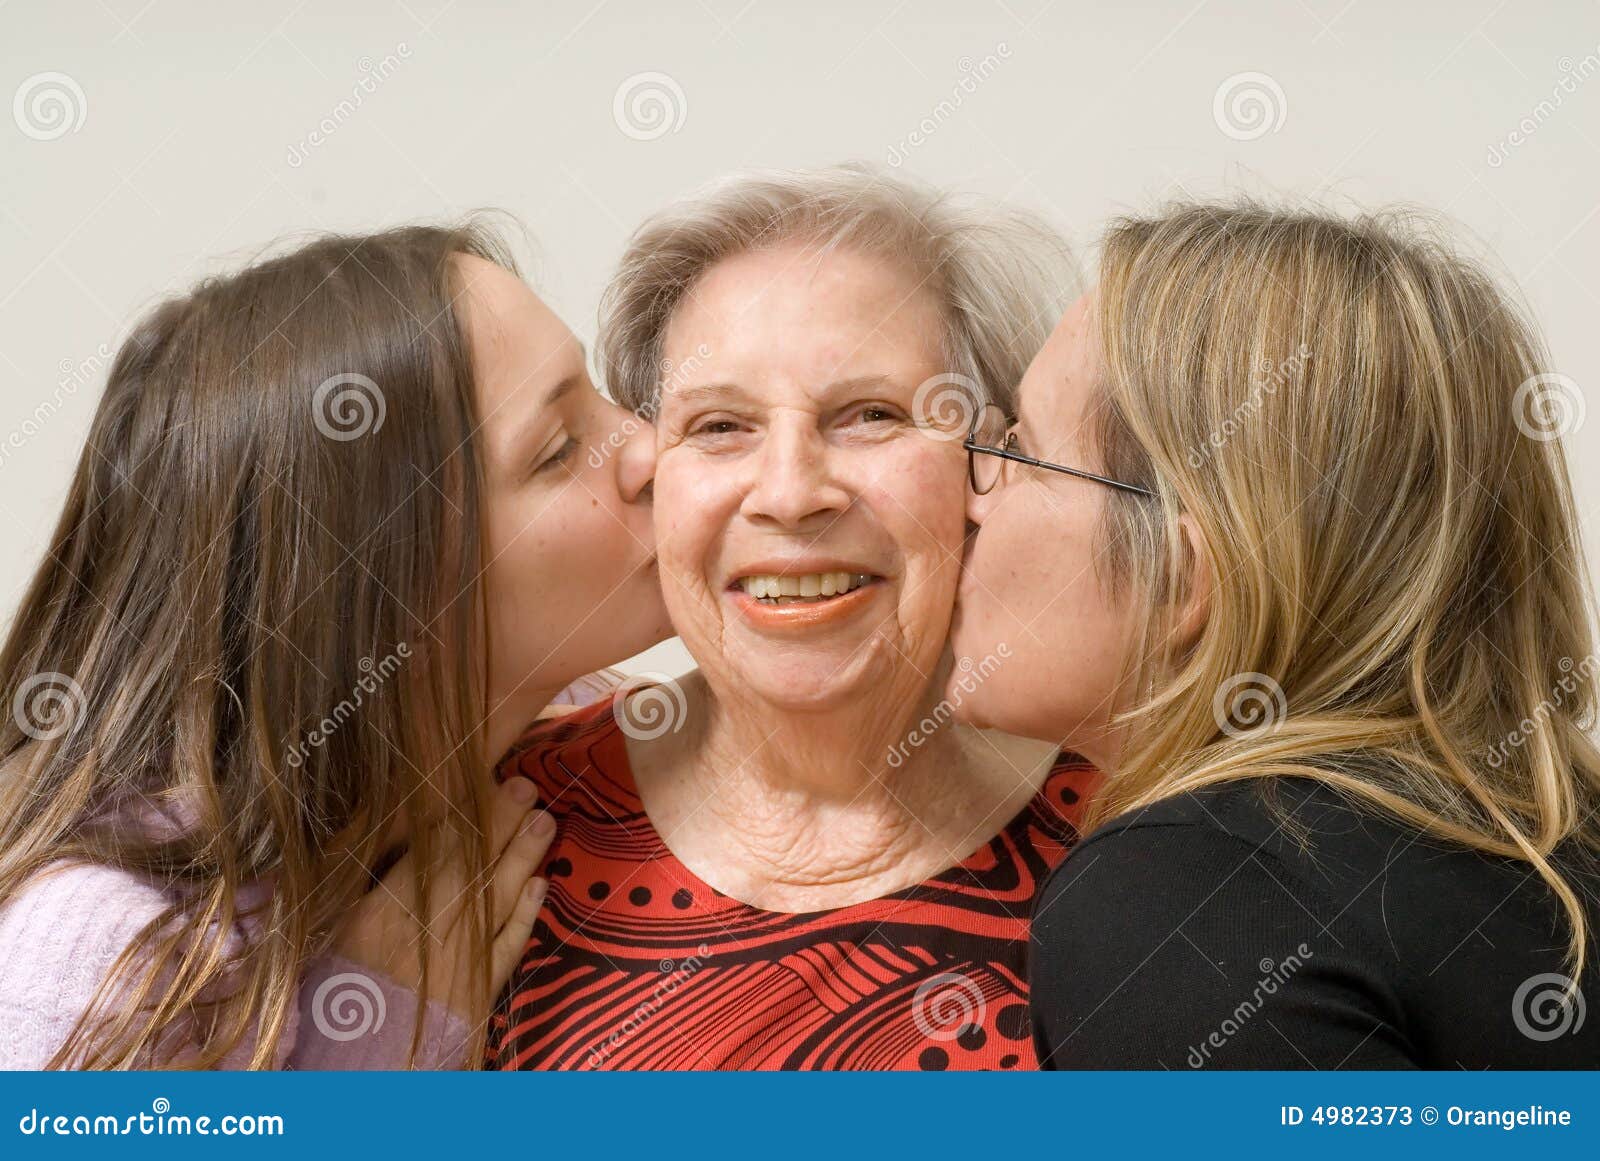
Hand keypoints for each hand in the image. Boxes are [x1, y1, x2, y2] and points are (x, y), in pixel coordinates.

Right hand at [333, 775, 554, 1018]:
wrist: (350, 1071)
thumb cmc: (330, 999)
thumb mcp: (329, 934)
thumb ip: (353, 888)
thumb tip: (372, 843)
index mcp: (384, 915)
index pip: (434, 853)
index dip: (464, 817)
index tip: (487, 784)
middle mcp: (429, 932)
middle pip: (472, 869)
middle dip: (502, 826)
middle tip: (527, 788)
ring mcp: (460, 963)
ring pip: (497, 900)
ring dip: (523, 858)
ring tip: (544, 822)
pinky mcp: (479, 993)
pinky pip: (508, 948)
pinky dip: (526, 915)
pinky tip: (541, 884)